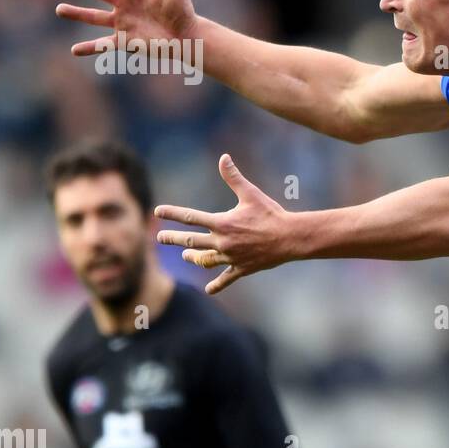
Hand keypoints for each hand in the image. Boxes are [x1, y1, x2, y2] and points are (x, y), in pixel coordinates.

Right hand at [56, 0, 197, 55]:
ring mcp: (122, 23)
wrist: (187, 37)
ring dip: (77, 14)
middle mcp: (124, 4)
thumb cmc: (182, 11)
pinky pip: (104, 45)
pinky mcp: (125, 41)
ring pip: (94, 17)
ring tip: (59, 10)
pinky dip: (90, 48)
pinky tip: (74, 50)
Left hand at [156, 154, 295, 294]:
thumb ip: (234, 177)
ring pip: (204, 260)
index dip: (172, 214)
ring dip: (192, 258)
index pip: (190, 217)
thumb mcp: (251, 194)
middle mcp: (222, 242)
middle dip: (173, 239)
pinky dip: (216, 285)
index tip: (157, 212)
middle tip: (161, 238)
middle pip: (191, 241)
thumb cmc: (271, 214)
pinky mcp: (242, 268)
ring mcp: (231, 257)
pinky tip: (209, 290)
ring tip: (185, 256)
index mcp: (222, 223)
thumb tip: (223, 158)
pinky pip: (225, 279)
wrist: (290, 238)